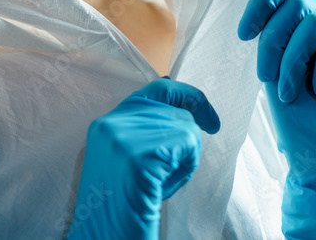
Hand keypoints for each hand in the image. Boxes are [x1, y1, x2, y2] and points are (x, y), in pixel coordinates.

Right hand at [66, 78, 220, 239]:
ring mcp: (124, 137)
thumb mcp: (127, 163)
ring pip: (184, 127)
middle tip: (212, 129)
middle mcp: (112, 123)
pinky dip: (187, 164)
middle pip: (173, 111)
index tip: (204, 108)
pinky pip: (187, 142)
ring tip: (166, 182)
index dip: (185, 94)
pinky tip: (167, 185)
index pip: (154, 91)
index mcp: (105, 125)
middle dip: (192, 132)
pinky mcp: (140, 155)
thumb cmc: (121, 208)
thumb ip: (146, 136)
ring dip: (188, 155)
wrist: (103, 238)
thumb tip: (187, 118)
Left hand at [238, 0, 315, 189]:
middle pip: (299, 3)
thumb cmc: (296, 117)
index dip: (263, 2)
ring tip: (290, 94)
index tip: (244, 33)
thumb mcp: (273, 69)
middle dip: (274, 40)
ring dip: (294, 60)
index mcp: (305, 27)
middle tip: (266, 76)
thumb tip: (264, 4)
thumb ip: (273, 35)